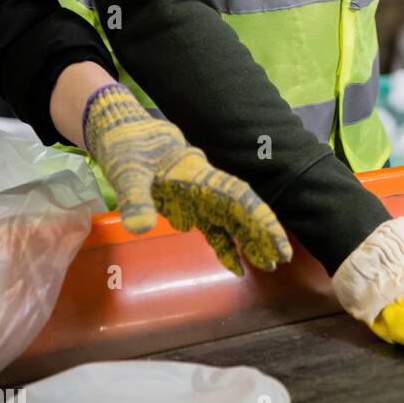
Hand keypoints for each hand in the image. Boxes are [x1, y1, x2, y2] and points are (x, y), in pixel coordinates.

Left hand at [83, 82, 291, 274]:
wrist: (122, 134)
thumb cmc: (128, 147)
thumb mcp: (128, 171)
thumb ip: (135, 198)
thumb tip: (140, 228)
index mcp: (197, 175)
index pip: (236, 197)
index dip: (257, 216)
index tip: (275, 237)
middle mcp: (204, 187)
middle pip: (241, 210)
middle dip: (262, 231)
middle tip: (281, 257)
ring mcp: (197, 199)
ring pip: (231, 221)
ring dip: (249, 240)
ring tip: (269, 264)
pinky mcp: (186, 207)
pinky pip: (212, 230)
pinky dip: (225, 246)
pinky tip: (237, 268)